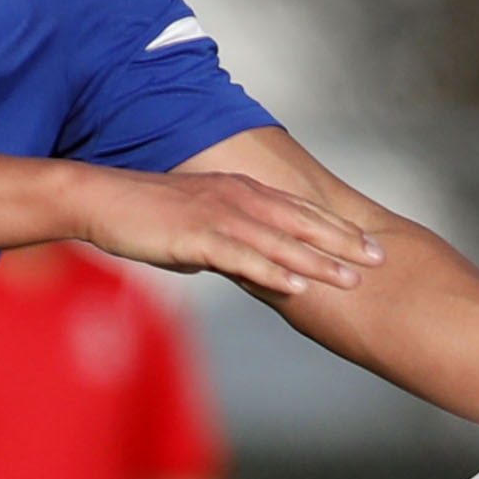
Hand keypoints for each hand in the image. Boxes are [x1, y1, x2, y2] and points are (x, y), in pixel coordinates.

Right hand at [69, 166, 380, 298]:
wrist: (100, 201)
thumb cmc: (142, 216)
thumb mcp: (193, 225)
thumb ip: (223, 240)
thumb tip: (238, 263)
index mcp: (239, 192)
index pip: (298, 209)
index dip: (336, 226)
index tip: (369, 243)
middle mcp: (236, 198)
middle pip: (300, 221)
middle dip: (342, 241)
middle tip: (379, 260)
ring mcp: (218, 216)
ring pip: (279, 241)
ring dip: (317, 261)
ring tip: (351, 280)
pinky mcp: (196, 236)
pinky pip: (242, 257)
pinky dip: (272, 272)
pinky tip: (297, 286)